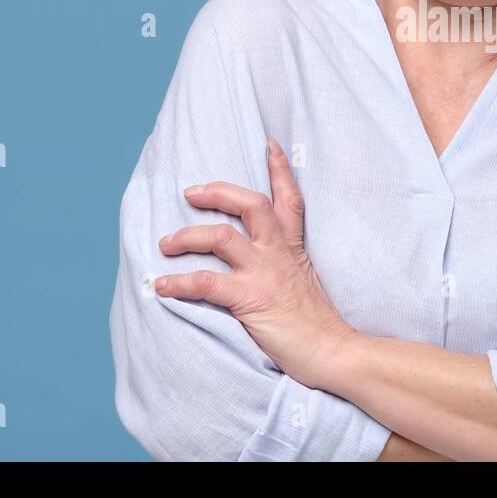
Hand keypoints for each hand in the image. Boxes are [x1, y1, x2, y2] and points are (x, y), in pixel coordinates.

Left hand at [152, 137, 355, 389]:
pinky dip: (179, 282)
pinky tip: (162, 286)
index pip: (290, 198)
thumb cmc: (318, 326)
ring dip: (186, 236)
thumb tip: (263, 266)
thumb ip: (284, 266)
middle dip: (218, 192)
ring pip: (220, 236)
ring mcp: (265, 274)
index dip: (280, 169)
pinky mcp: (252, 299)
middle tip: (190, 192)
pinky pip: (207, 283)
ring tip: (165, 244)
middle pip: (251, 204)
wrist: (334, 353)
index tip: (269, 144)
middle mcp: (279, 254)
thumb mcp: (305, 283)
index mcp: (293, 248)